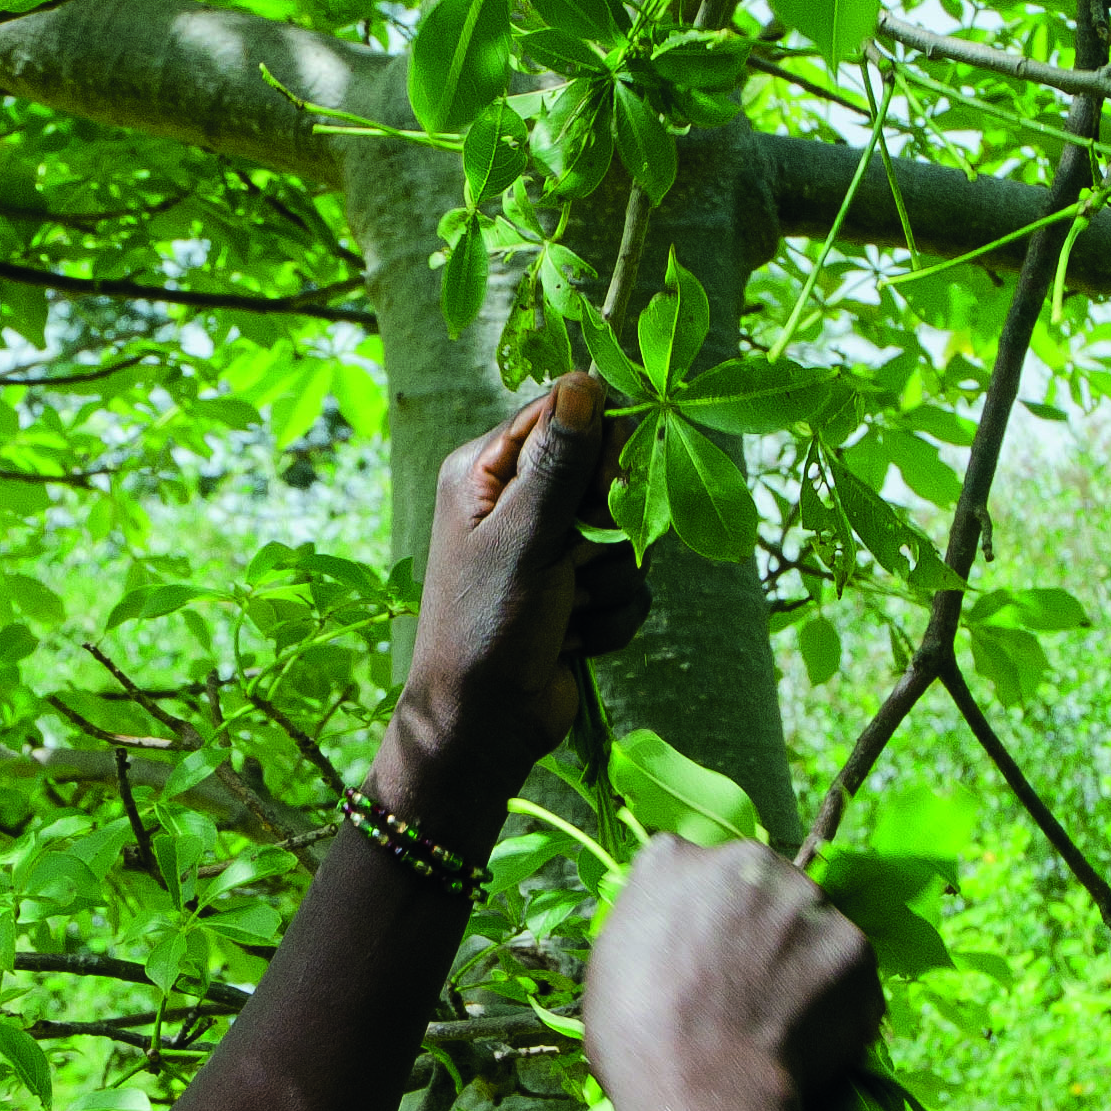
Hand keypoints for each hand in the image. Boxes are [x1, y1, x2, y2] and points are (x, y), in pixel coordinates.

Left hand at [377, 377, 650, 845]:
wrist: (483, 728)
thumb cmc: (486, 627)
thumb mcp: (524, 540)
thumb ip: (560, 465)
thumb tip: (586, 382)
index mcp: (486, 470)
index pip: (565, 414)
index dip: (601, 444)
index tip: (610, 483)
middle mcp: (517, 502)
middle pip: (606, 474)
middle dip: (607, 527)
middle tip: (577, 561)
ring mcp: (549, 550)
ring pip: (625, 537)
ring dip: (606, 584)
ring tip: (564, 613)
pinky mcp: (576, 594)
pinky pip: (628, 586)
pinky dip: (609, 618)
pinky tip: (572, 641)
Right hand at [580, 836, 881, 1110]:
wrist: (701, 1083)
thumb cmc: (635, 1032)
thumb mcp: (611, 957)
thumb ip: (652, 920)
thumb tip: (679, 929)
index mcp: (675, 857)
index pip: (693, 869)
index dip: (699, 913)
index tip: (699, 951)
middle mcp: (749, 860)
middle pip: (759, 884)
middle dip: (755, 923)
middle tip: (742, 984)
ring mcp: (809, 901)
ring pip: (806, 922)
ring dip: (797, 956)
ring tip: (777, 1015)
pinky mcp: (855, 946)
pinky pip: (843, 968)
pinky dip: (833, 996)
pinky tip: (806, 1034)